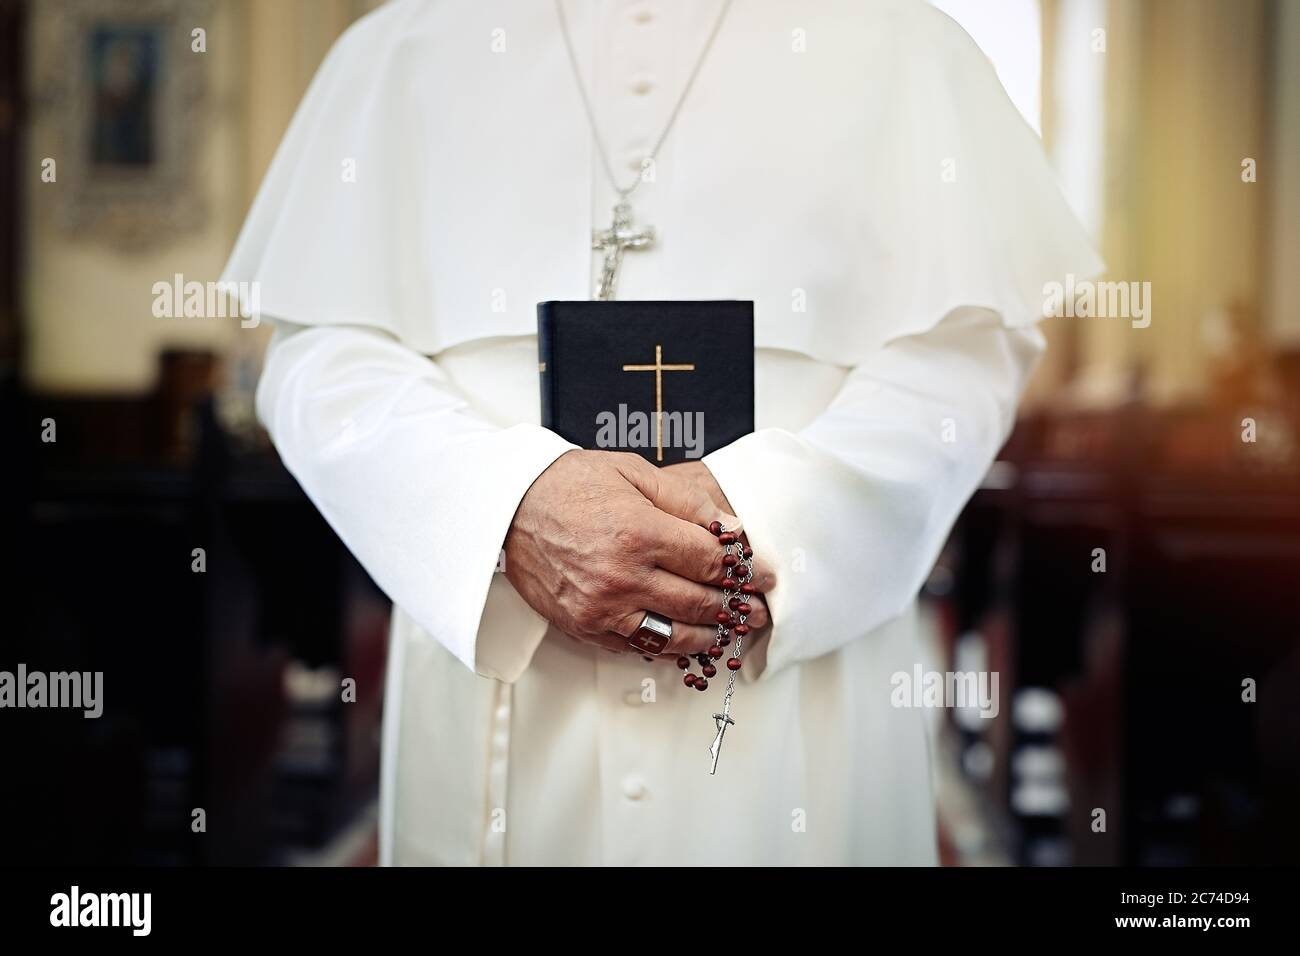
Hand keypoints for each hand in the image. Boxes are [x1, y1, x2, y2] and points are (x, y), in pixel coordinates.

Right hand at [503, 450, 774, 655]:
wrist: (509, 507)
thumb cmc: (568, 485)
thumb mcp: (633, 473)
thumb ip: (686, 501)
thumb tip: (731, 527)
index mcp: (639, 533)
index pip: (711, 562)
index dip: (744, 570)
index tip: (763, 573)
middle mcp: (623, 577)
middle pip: (699, 602)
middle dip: (737, 607)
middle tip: (757, 609)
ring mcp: (603, 608)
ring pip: (674, 635)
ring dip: (709, 635)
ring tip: (730, 630)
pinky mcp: (586, 627)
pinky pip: (639, 647)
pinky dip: (668, 646)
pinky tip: (687, 638)